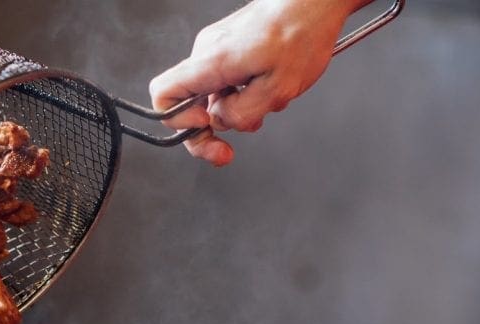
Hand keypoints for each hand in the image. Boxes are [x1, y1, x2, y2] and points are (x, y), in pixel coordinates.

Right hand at [149, 0, 366, 165]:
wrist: (316, 0)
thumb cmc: (302, 33)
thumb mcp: (277, 88)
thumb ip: (241, 113)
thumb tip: (220, 121)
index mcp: (212, 61)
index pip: (163, 95)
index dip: (177, 121)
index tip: (204, 127)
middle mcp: (207, 53)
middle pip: (186, 103)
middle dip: (207, 131)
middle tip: (224, 153)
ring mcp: (217, 49)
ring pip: (212, 95)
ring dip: (235, 110)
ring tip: (266, 106)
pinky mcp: (230, 48)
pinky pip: (225, 82)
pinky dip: (244, 95)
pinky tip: (268, 91)